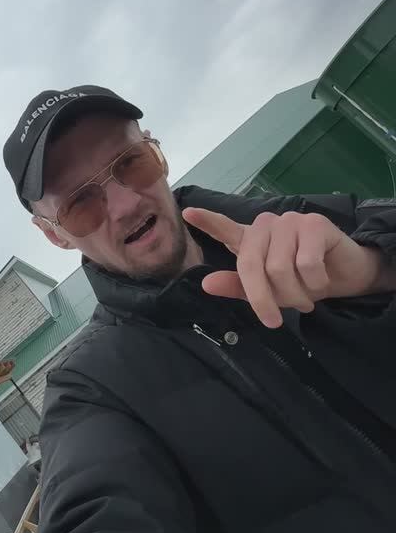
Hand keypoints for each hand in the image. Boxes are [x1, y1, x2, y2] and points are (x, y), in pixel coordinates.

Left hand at [182, 207, 385, 327]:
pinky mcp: (315, 224)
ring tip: (305, 298)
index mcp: (250, 240)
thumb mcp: (268, 291)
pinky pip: (307, 263)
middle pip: (252, 266)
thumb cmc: (301, 283)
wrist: (344, 277)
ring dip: (295, 294)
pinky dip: (314, 283)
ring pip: (280, 268)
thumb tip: (206, 283)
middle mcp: (266, 226)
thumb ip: (238, 287)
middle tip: (275, 320)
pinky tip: (322, 281)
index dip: (207, 221)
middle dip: (263, 300)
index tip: (188, 212)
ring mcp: (290, 222)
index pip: (225, 228)